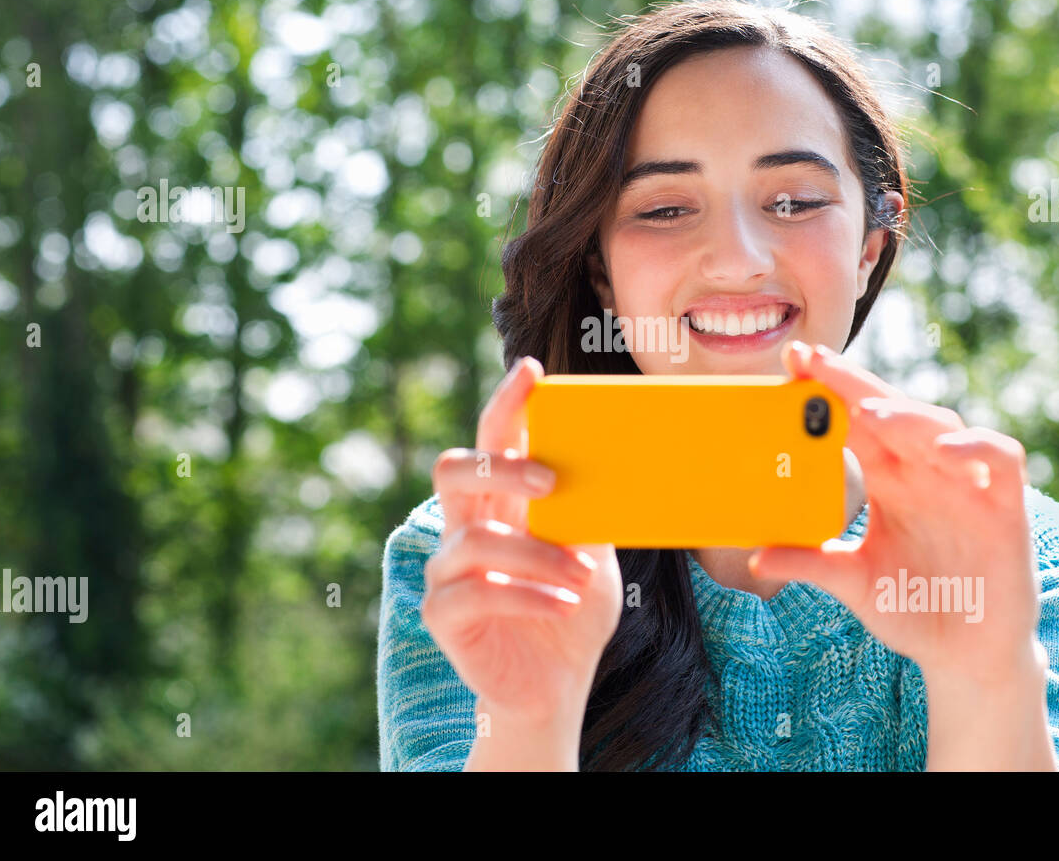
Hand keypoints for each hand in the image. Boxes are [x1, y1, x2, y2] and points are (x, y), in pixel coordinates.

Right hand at [423, 356, 623, 727]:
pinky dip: (527, 594)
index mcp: (501, 504)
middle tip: (552, 480)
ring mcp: (449, 572)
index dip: (506, 403)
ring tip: (581, 576)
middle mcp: (466, 528)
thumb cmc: (572, 612)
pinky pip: (475, 592)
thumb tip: (613, 462)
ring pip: (475, 540)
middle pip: (455, 470)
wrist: (557, 687)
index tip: (532, 372)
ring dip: (537, 554)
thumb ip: (589, 513)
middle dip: (501, 465)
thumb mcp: (594, 555)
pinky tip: (563, 603)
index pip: (493, 438)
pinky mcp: (444, 616)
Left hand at [750, 341, 1042, 682]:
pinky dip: (974, 449)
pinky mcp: (1005, 506)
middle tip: (816, 359)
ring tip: (868, 411)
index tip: (791, 362)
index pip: (855, 423)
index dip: (828, 392)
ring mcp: (966, 485)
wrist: (965, 656)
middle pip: (893, 410)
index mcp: (889, 481)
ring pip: (941, 426)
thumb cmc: (912, 609)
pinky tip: (942, 453)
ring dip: (907, 414)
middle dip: (855, 382)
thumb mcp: (854, 582)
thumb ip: (811, 563)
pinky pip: (1000, 458)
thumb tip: (756, 556)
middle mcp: (925, 473)